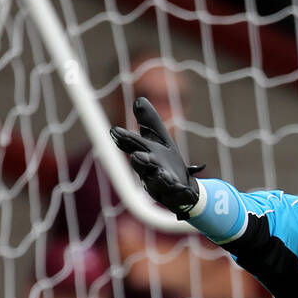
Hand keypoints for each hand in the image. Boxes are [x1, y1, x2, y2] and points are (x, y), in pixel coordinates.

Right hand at [110, 97, 204, 218]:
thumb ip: (150, 123)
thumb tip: (139, 100)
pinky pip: (175, 195)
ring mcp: (159, 186)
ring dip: (160, 178)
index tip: (115, 131)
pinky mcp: (173, 196)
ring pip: (157, 183)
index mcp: (143, 155)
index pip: (132, 145)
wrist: (183, 188)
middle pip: (141, 165)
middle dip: (140, 160)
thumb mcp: (160, 139)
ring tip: (164, 175)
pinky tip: (182, 187)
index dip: (124, 139)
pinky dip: (178, 191)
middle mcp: (148, 171)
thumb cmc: (166, 162)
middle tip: (138, 156)